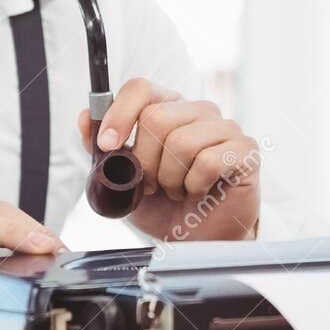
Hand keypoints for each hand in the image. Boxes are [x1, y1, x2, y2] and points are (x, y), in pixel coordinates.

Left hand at [76, 77, 260, 242]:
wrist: (195, 241)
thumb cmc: (163, 206)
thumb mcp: (121, 179)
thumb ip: (101, 149)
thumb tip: (84, 117)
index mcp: (167, 107)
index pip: (140, 88)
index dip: (119, 114)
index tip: (108, 145)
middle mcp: (197, 110)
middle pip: (157, 117)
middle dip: (145, 161)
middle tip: (152, 183)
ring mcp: (224, 127)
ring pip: (181, 141)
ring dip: (170, 178)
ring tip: (176, 190)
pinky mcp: (246, 149)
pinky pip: (209, 161)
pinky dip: (194, 185)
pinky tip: (198, 192)